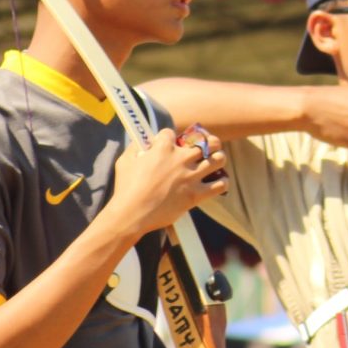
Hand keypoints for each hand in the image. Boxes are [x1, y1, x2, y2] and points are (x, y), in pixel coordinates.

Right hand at [107, 126, 228, 234]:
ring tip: (214, 162)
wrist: (132, 214)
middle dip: (207, 142)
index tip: (169, 144)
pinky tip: (217, 182)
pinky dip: (222, 182)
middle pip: (207, 141)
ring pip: (219, 159)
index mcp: (163, 149)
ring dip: (218, 158)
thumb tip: (141, 141)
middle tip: (205, 147)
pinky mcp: (196, 195)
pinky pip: (220, 184)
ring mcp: (190, 177)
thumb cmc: (126, 189)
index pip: (172, 133)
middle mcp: (180, 159)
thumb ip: (135, 147)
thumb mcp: (125, 161)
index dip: (170, 138)